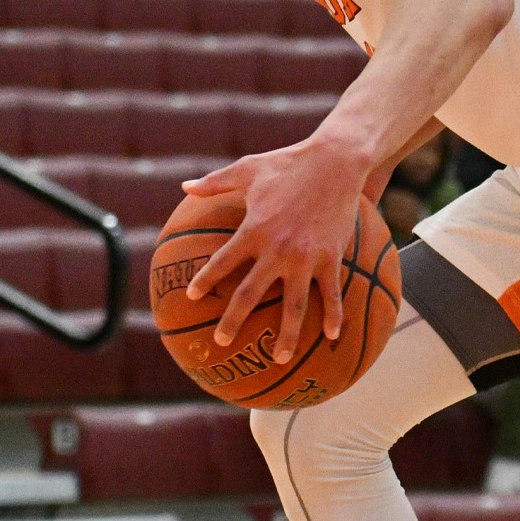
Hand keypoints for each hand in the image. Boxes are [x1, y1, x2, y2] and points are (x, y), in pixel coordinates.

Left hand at [183, 136, 370, 363]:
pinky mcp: (331, 258)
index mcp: (254, 229)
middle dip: (234, 320)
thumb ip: (215, 182)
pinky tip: (331, 336)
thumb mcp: (247, 168)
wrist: (335, 161)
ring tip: (279, 358)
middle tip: (222, 341)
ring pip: (294, 305)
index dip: (205, 279)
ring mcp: (306, 257)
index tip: (192, 296)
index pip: (222, 261)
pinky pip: (332, 294)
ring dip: (286, 335)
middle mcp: (277, 249)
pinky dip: (333, 316)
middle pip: (251, 294)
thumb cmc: (288, 162)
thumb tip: (184, 186)